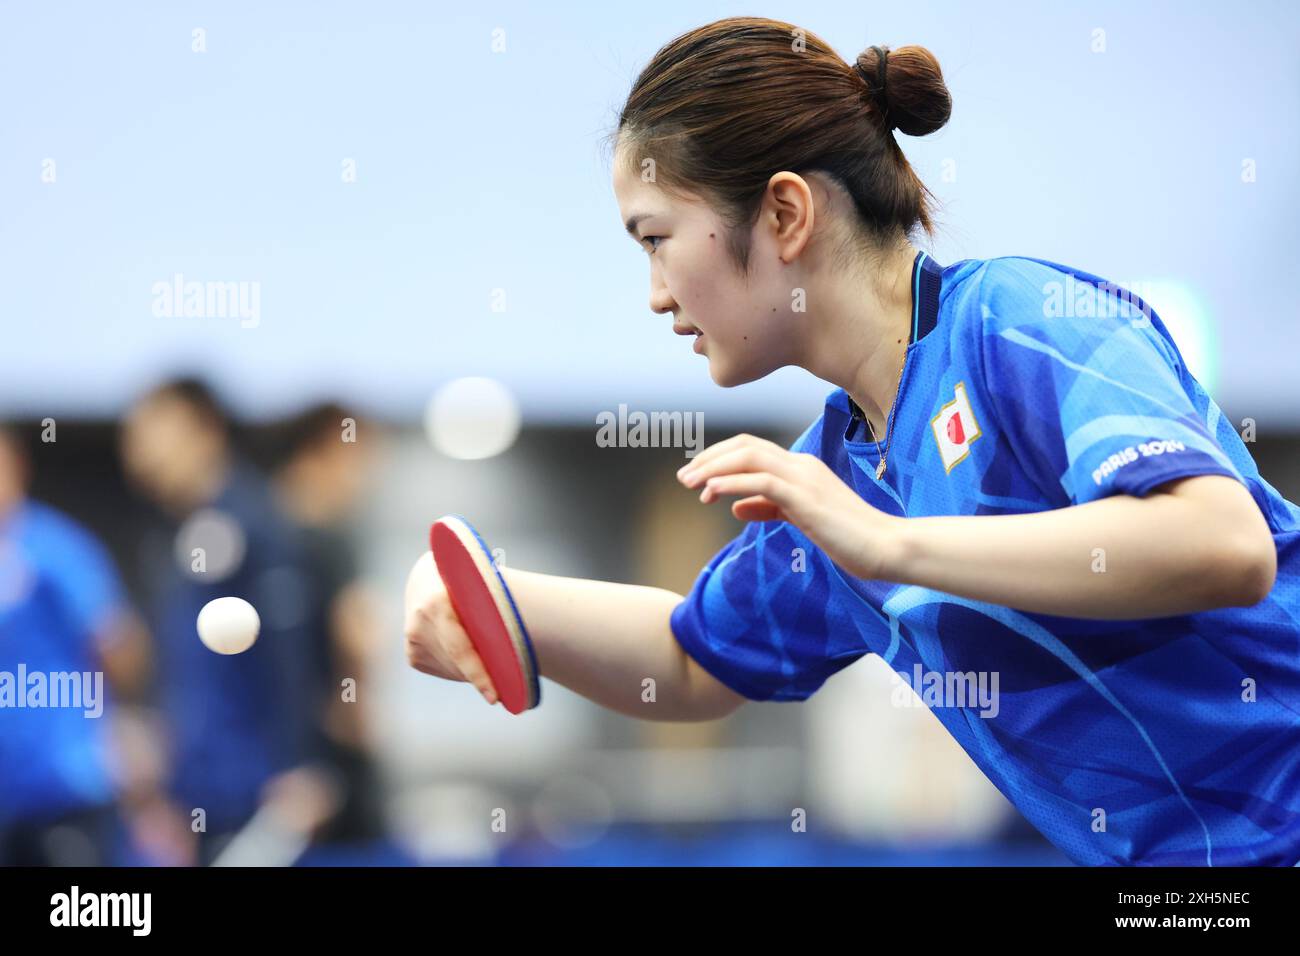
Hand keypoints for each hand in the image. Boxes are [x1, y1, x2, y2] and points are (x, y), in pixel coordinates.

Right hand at [403, 550, 499, 704]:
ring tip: (491, 661)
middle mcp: (419, 624)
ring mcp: (413, 642)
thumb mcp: (476, 579)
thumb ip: (486, 604)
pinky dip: (464, 669)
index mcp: (436, 602)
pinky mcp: (413, 656)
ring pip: (455, 671)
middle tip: (510, 684)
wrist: (425, 578)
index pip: (459, 649)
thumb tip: (512, 642)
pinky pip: (447, 671)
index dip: (478, 675)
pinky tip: (470, 657)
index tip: (495, 698)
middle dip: (485, 675)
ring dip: (475, 672)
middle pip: (459, 664)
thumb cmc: (464, 577)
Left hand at [677, 433, 902, 579]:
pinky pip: (763, 482)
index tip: (696, 476)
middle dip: (709, 459)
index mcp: (801, 468)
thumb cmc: (848, 536)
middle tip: (683, 478)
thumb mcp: (801, 518)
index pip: (751, 450)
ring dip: (714, 468)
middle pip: (745, 447)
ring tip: (690, 484)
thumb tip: (737, 506)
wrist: (885, 546)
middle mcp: (801, 465)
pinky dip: (733, 483)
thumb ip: (769, 508)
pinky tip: (712, 491)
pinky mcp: (806, 499)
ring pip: (749, 459)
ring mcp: (805, 479)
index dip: (719, 458)